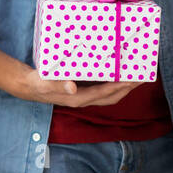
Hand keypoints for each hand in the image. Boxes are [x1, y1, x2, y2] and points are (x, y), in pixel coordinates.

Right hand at [14, 66, 140, 106]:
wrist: (30, 87)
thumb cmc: (38, 84)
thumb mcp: (46, 83)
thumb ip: (58, 85)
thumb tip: (72, 87)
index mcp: (78, 98)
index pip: (104, 94)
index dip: (119, 87)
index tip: (132, 80)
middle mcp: (84, 99)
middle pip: (112, 97)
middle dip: (128, 88)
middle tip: (142, 77)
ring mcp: (84, 96)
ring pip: (109, 94)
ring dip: (123, 86)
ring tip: (136, 75)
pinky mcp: (83, 91)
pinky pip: (103, 88)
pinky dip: (114, 82)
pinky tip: (118, 73)